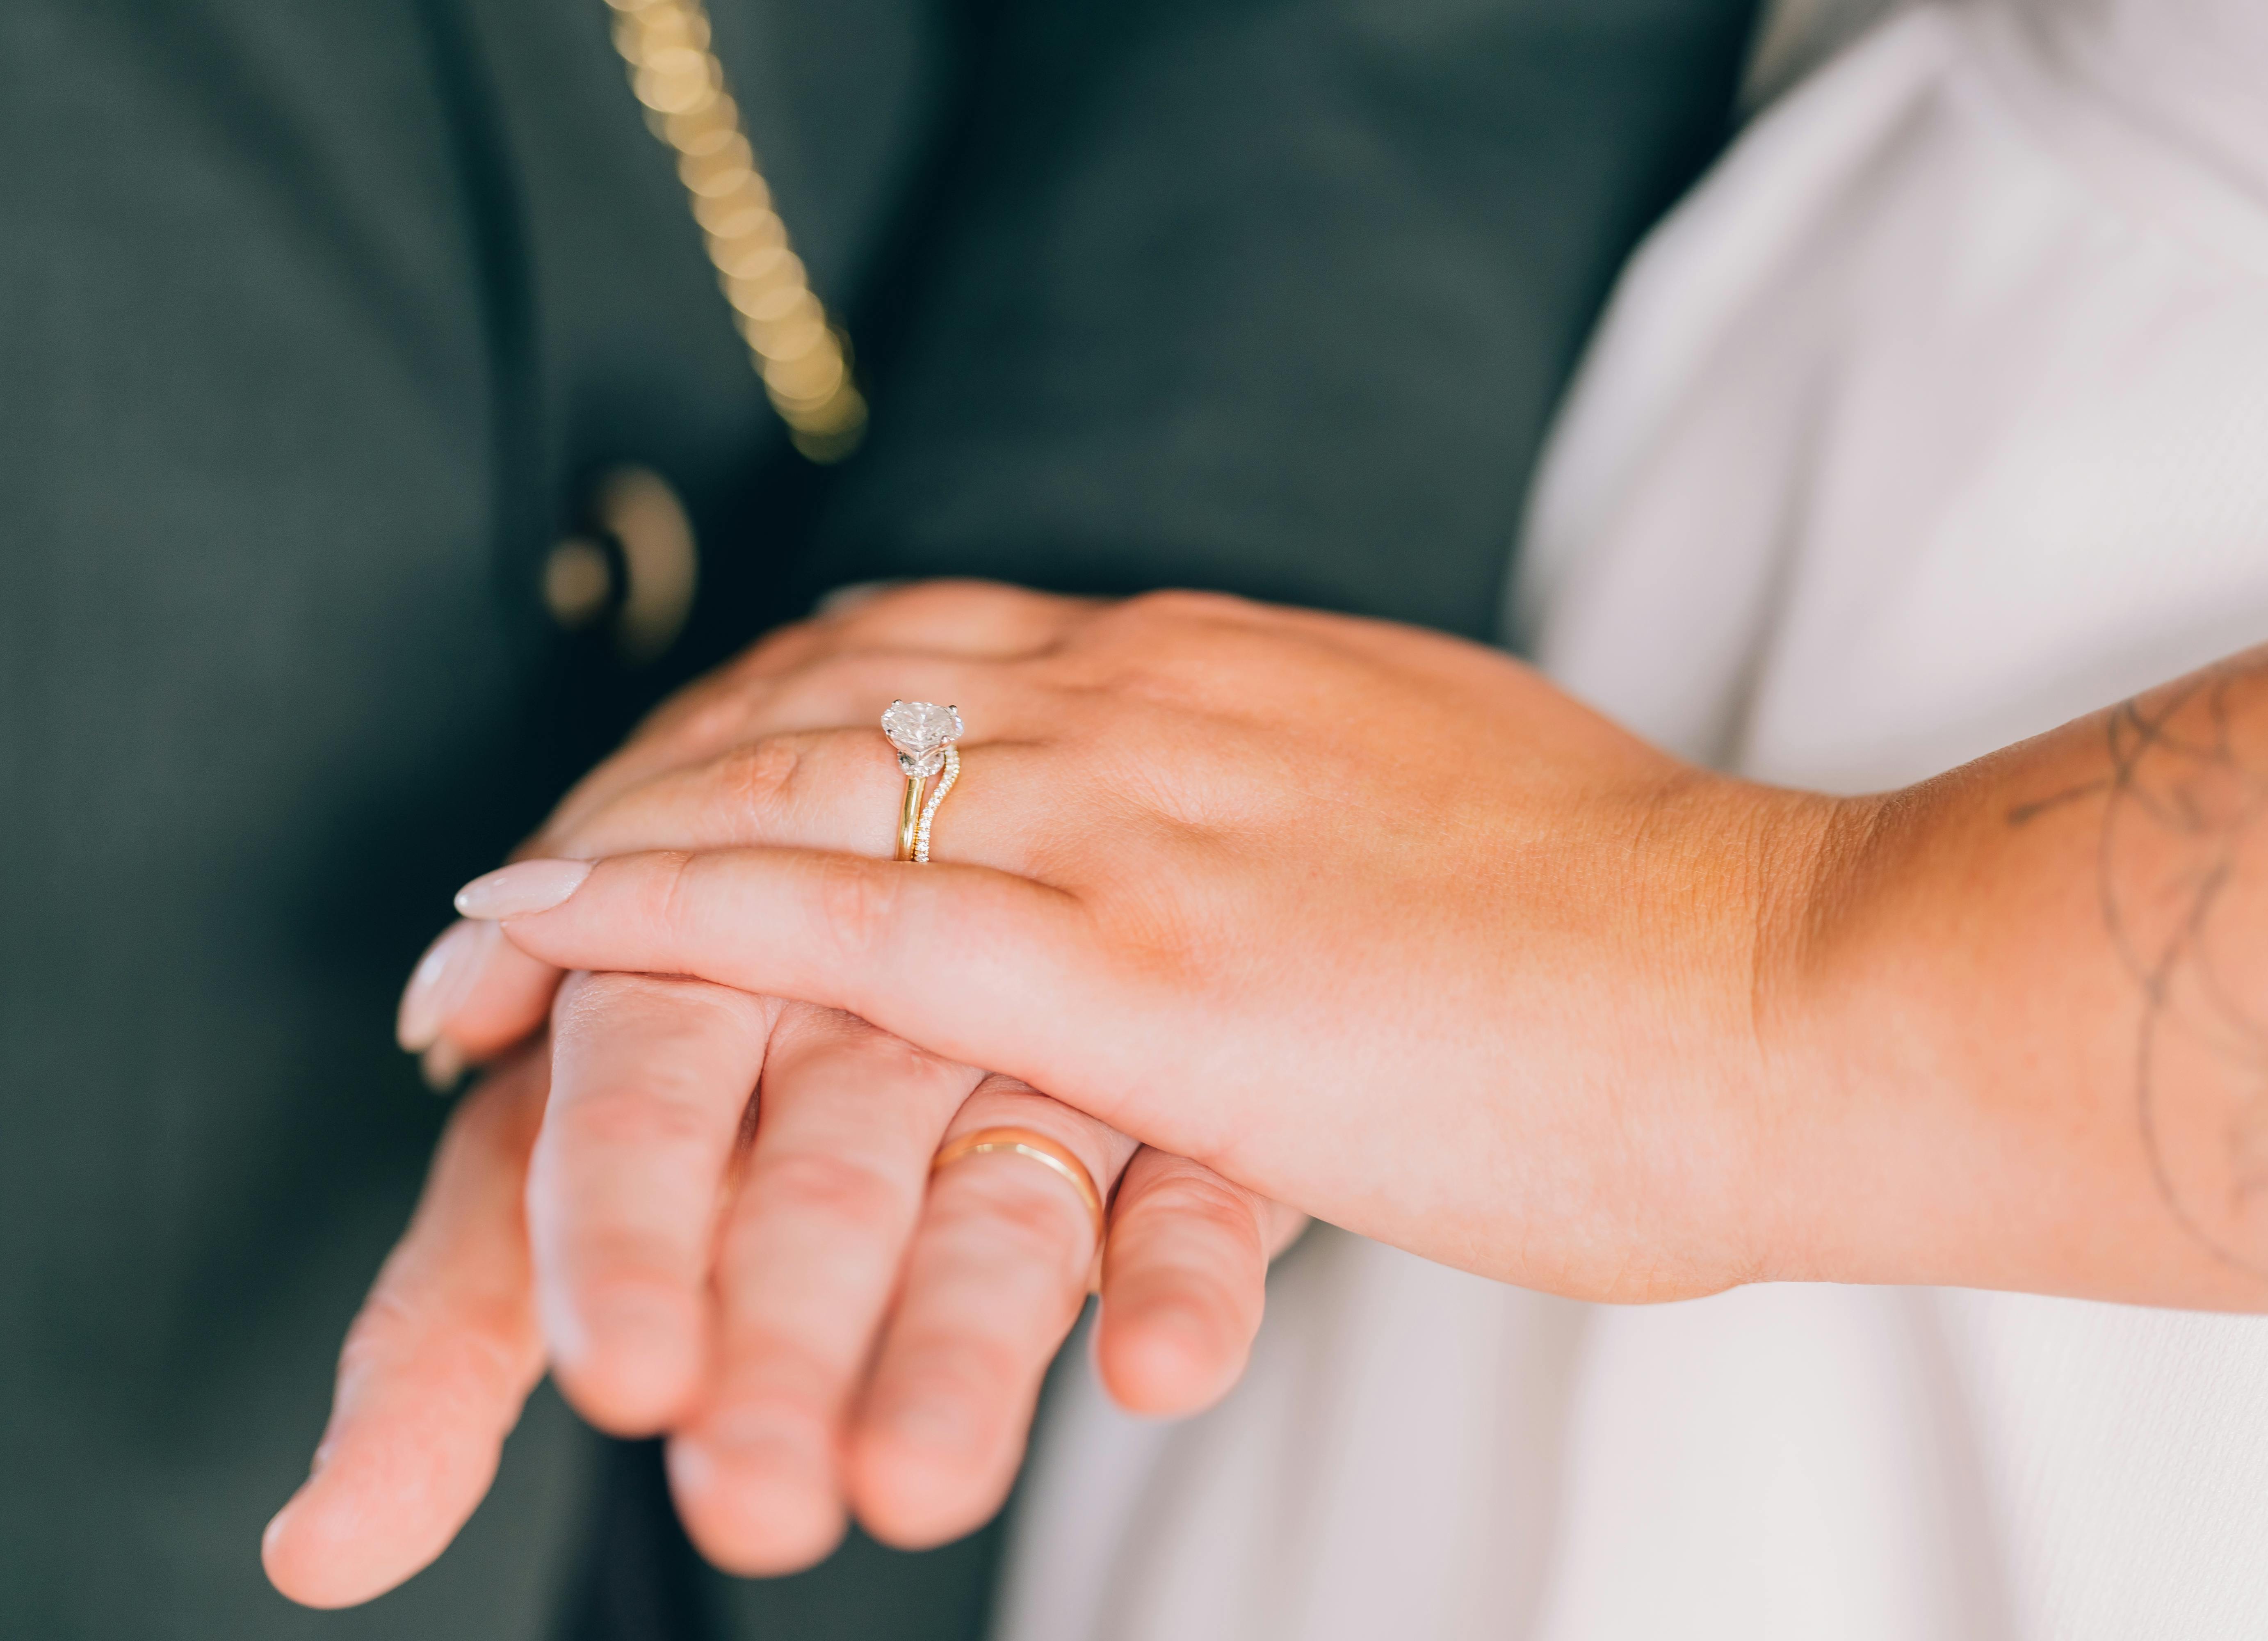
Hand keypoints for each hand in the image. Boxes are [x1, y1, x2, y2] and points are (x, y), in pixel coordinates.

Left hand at [264, 999, 1300, 1607]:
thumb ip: (446, 1348)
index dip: (625, 1240)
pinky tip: (1161, 1371)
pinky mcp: (1175, 1114)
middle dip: (783, 1330)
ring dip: (960, 1342)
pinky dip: (1187, 1276)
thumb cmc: (695, 1056)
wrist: (924, 850)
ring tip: (918, 1486)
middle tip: (750, 1492)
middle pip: (816, 1170)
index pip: (636, 1103)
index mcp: (681, 984)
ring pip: (995, 1194)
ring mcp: (1028, 1052)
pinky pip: (1199, 1192)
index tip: (621, 1380)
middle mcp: (854, 1009)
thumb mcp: (552, 1177)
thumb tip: (316, 1550)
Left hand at [445, 581, 1844, 1301]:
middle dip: (647, 774)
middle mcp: (1150, 700)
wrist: (1782, 984)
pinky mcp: (1140, 967)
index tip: (664, 781)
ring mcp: (1137, 817)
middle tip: (526, 874)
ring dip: (610, 846)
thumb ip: (1298, 809)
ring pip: (787, 779)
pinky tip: (542, 936)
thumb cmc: (1645, 942)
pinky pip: (833, 913)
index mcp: (1218, 672)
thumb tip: (1243, 843)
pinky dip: (664, 913)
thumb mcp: (1433, 817)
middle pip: (817, 692)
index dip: (758, 715)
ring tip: (485, 929)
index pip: (918, 653)